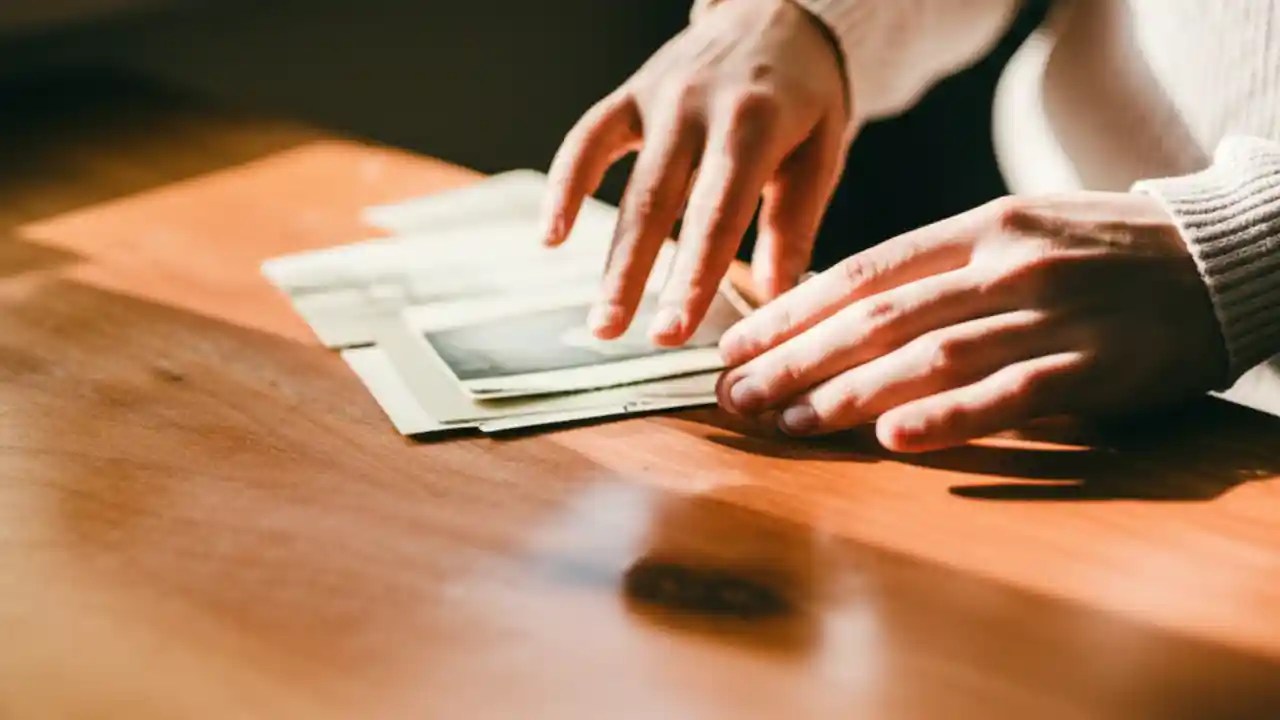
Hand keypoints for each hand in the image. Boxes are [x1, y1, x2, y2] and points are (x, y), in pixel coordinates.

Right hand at [540, 0, 848, 345]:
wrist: (775, 12)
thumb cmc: (804, 94)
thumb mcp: (821, 150)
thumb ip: (794, 223)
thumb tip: (776, 298)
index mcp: (753, 123)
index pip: (718, 213)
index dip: (693, 276)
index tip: (675, 332)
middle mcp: (697, 108)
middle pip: (658, 203)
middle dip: (635, 275)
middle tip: (617, 335)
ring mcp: (656, 98)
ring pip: (623, 185)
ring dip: (606, 256)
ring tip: (599, 319)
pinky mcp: (628, 96)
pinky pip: (586, 141)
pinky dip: (563, 186)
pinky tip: (550, 237)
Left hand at [716, 192, 1227, 451]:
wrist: (1218, 257)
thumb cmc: (1097, 252)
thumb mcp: (1014, 232)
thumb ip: (936, 270)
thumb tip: (841, 311)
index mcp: (977, 228)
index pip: (863, 273)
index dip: (792, 311)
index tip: (738, 344)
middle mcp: (1004, 265)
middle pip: (879, 317)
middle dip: (796, 358)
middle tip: (737, 396)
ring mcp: (1051, 315)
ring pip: (930, 356)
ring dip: (849, 393)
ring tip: (789, 422)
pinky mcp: (1095, 367)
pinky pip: (1011, 395)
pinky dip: (948, 418)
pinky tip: (892, 439)